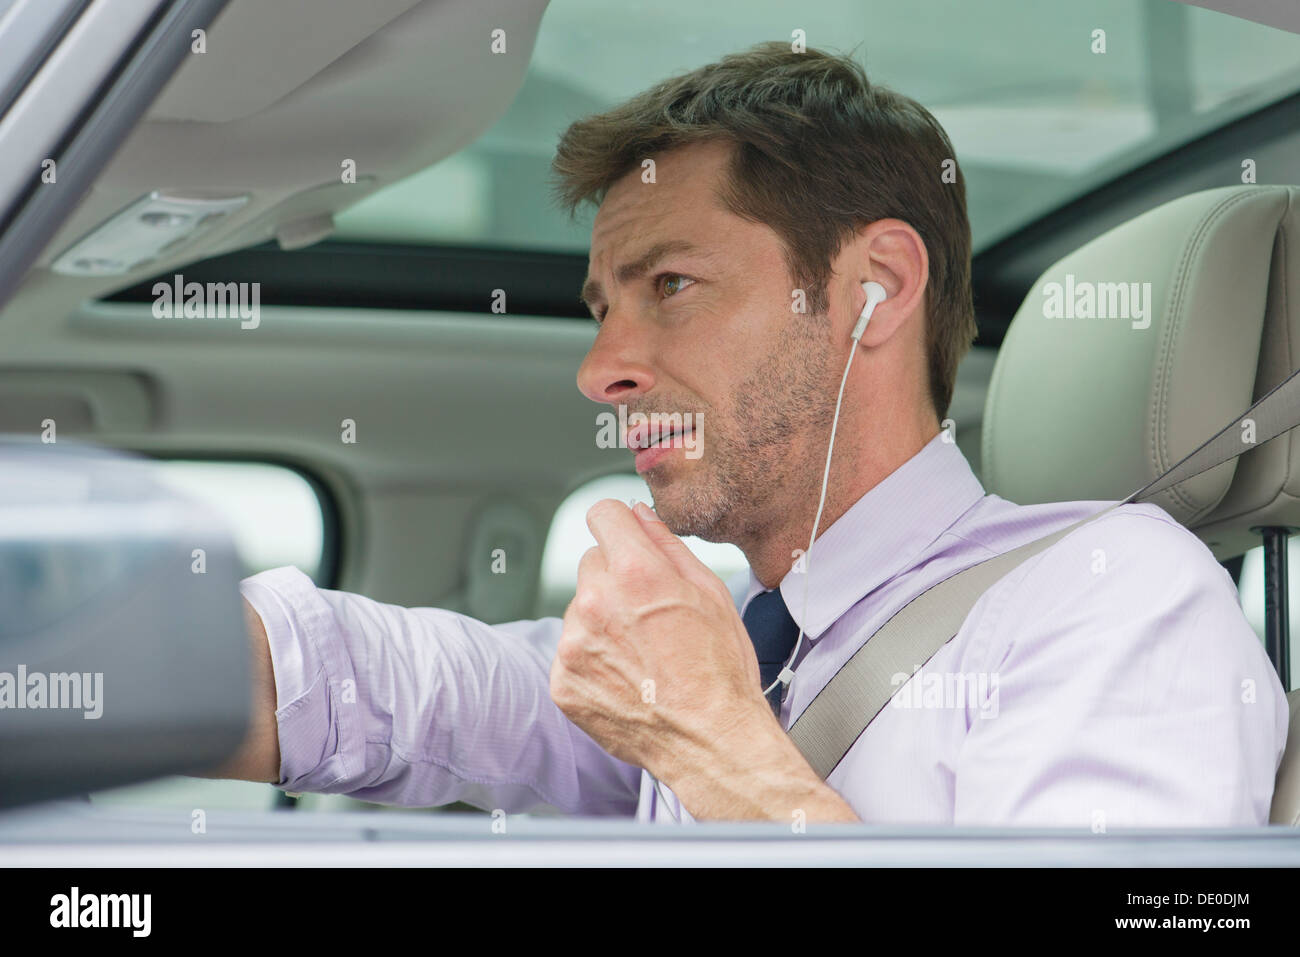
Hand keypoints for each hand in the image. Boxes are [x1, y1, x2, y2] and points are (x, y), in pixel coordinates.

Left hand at [549, 499, 773, 777]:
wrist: (709, 741)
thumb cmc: (720, 671)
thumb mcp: (711, 593)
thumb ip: (667, 545)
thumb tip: (639, 515)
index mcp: (636, 573)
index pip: (602, 514)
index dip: (620, 525)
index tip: (627, 539)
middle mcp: (596, 603)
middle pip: (592, 562)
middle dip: (617, 577)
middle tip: (650, 614)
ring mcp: (573, 644)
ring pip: (581, 608)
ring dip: (603, 620)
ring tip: (642, 653)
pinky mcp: (562, 680)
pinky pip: (571, 650)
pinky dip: (592, 659)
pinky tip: (626, 677)